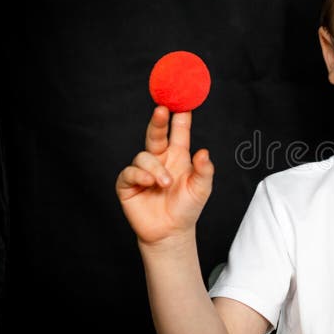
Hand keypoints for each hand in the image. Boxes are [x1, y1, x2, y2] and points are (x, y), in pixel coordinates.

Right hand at [116, 106, 214, 244]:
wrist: (170, 232)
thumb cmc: (187, 208)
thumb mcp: (202, 189)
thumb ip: (204, 170)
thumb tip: (204, 152)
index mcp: (178, 156)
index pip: (179, 132)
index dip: (180, 117)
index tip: (182, 101)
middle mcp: (160, 159)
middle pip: (156, 133)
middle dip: (158, 121)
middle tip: (162, 110)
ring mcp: (143, 170)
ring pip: (143, 156)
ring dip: (155, 168)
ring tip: (164, 183)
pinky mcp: (129, 183)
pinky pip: (130, 172)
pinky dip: (140, 175)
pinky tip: (150, 183)